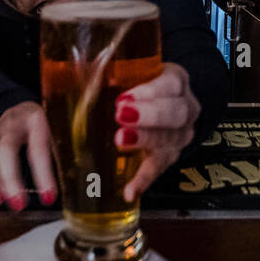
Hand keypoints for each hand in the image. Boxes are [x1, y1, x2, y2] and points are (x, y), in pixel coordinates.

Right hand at [0, 101, 56, 209]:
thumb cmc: (46, 125)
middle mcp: (10, 125)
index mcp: (36, 119)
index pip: (38, 146)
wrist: (22, 108)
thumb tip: (84, 185)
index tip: (48, 197)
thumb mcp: (60, 131)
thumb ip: (66, 154)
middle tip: (18, 204)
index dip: (42, 173)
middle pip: (4, 149)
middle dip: (9, 178)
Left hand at [114, 62, 199, 201]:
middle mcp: (185, 108)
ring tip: (121, 140)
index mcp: (176, 81)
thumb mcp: (131, 73)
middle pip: (176, 112)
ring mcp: (179, 135)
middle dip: (149, 115)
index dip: (150, 90)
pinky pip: (157, 170)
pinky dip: (142, 180)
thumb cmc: (138, 87)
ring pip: (169, 139)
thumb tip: (74, 69)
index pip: (171, 84)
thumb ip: (109, 72)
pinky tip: (130, 190)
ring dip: (144, 140)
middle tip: (121, 115)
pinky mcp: (168, 157)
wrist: (159, 106)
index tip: (126, 96)